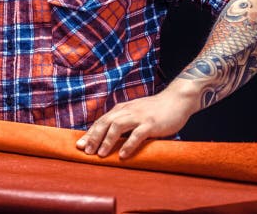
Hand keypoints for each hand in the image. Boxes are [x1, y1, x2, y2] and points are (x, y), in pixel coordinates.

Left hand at [75, 86, 194, 158]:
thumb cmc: (155, 110)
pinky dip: (129, 145)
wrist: (176, 100)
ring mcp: (139, 116)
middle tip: (86, 151)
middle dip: (93, 137)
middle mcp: (127, 111)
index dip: (90, 133)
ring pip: (118, 126)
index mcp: (122, 109)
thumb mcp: (135, 112)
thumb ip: (124, 121)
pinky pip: (137, 134)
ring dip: (107, 140)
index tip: (79, 145)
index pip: (101, 121)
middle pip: (105, 122)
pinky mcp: (151, 123)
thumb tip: (110, 137)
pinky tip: (122, 155)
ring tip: (101, 154)